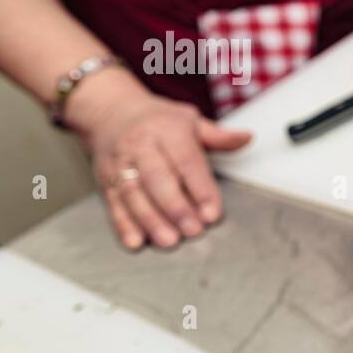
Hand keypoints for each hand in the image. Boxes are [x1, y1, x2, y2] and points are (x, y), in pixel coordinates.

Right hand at [75, 86, 251, 249]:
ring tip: (169, 240)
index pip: (186, 161)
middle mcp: (140, 146)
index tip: (213, 213)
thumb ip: (219, 136)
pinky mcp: (105, 180)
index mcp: (166, 130)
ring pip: (133, 194)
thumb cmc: (158, 120)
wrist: (110, 111)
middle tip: (193, 230)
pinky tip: (136, 241)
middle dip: (176, 208)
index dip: (201, 188)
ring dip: (151, 220)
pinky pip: (113, 203)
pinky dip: (123, 225)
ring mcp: (119, 163)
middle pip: (157, 179)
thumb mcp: (190, 120)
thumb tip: (247, 138)